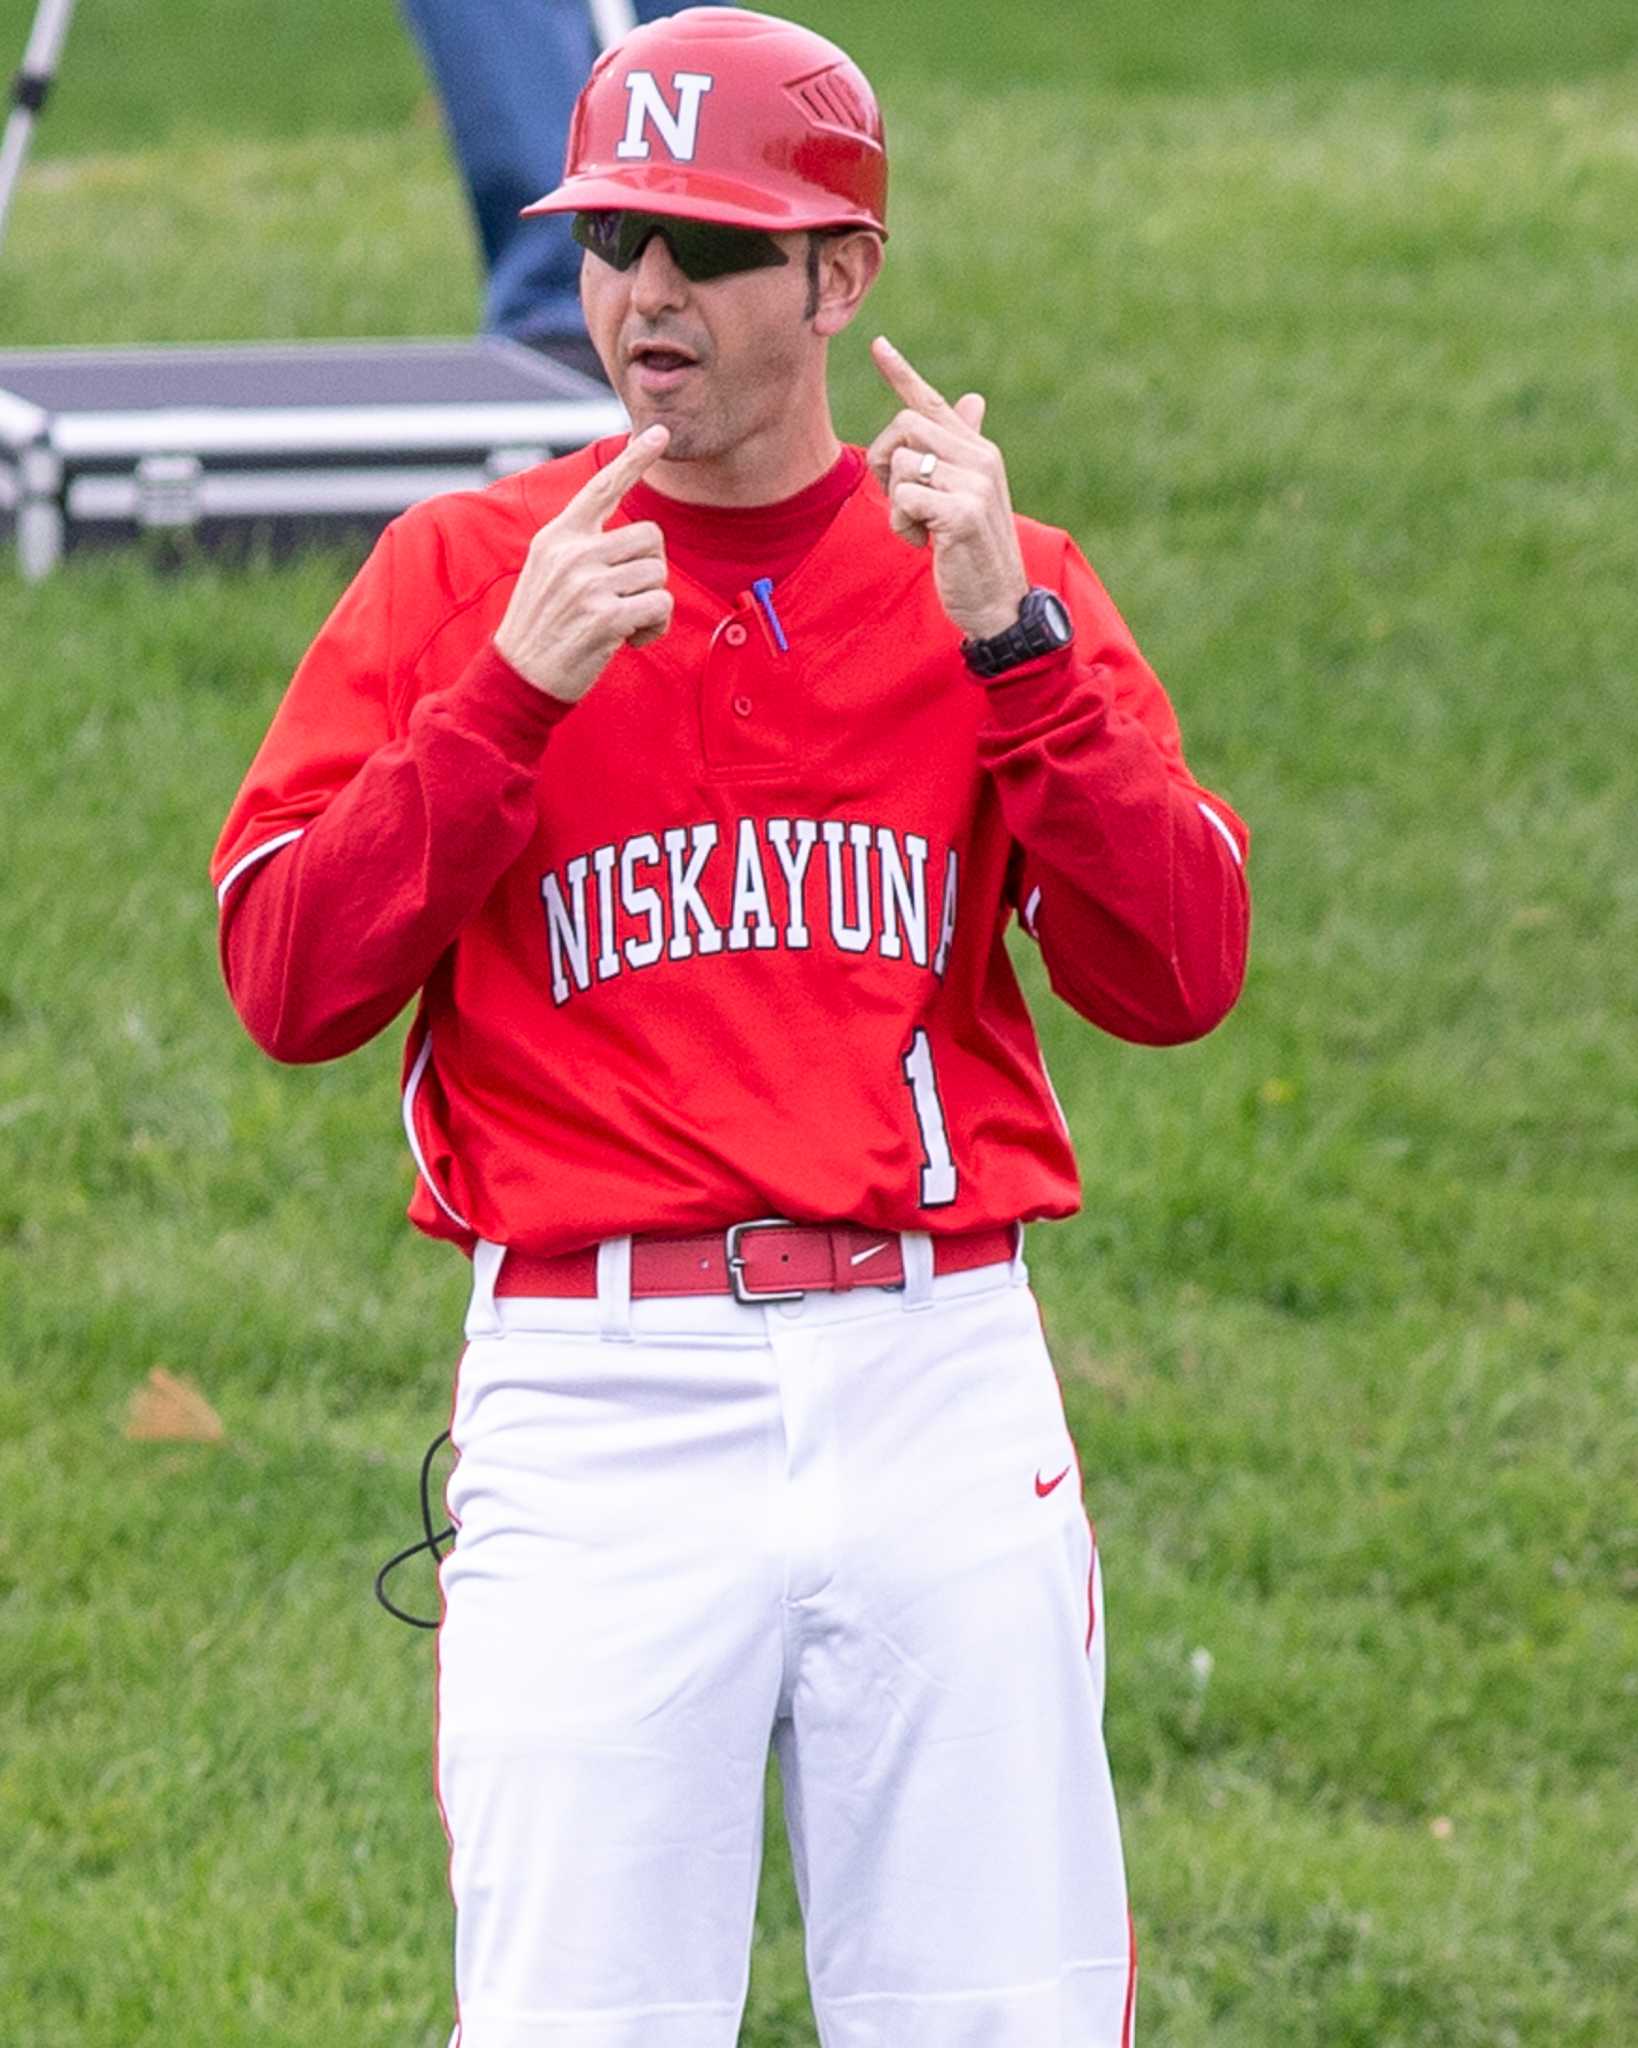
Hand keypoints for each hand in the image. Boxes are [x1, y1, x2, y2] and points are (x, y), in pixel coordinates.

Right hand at [493, 424, 672, 702]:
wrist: (518, 676)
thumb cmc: (542, 626)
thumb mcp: (548, 571)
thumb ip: (581, 546)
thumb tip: (631, 536)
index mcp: (558, 535)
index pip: (602, 487)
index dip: (634, 460)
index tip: (660, 433)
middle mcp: (572, 552)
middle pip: (651, 536)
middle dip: (651, 569)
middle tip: (627, 598)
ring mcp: (587, 584)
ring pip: (659, 573)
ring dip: (652, 603)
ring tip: (623, 623)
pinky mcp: (605, 617)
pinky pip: (659, 606)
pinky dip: (654, 627)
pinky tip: (630, 641)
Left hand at [865, 337, 1028, 641]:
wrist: (999, 600)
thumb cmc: (976, 550)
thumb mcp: (969, 495)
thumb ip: (963, 450)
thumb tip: (971, 399)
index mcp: (978, 450)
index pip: (933, 404)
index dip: (902, 373)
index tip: (878, 344)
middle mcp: (980, 457)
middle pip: (903, 425)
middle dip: (884, 462)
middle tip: (900, 501)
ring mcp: (974, 483)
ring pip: (900, 464)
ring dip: (895, 504)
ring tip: (921, 529)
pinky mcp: (962, 512)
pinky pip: (905, 497)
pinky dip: (902, 524)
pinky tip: (924, 544)